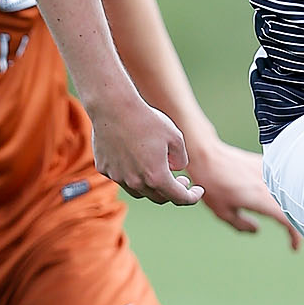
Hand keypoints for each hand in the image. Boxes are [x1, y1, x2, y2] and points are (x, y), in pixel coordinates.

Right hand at [90, 93, 205, 208]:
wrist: (113, 106)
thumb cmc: (147, 120)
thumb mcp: (175, 137)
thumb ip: (181, 159)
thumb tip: (176, 169)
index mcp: (157, 177)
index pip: (179, 198)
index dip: (192, 197)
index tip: (198, 190)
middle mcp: (136, 182)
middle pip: (158, 197)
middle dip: (172, 192)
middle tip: (181, 179)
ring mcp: (118, 177)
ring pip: (139, 191)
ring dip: (151, 185)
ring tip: (157, 169)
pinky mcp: (105, 169)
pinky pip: (122, 177)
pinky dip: (132, 173)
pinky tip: (135, 157)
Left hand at [187, 138, 301, 248]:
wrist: (208, 155)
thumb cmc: (212, 184)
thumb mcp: (223, 212)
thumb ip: (242, 224)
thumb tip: (256, 230)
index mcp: (261, 200)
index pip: (287, 221)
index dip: (295, 236)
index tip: (294, 247)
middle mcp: (269, 186)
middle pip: (293, 208)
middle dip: (298, 223)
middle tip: (293, 234)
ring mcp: (269, 172)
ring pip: (289, 193)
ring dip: (292, 206)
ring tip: (290, 217)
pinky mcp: (264, 163)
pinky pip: (280, 180)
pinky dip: (283, 191)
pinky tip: (277, 197)